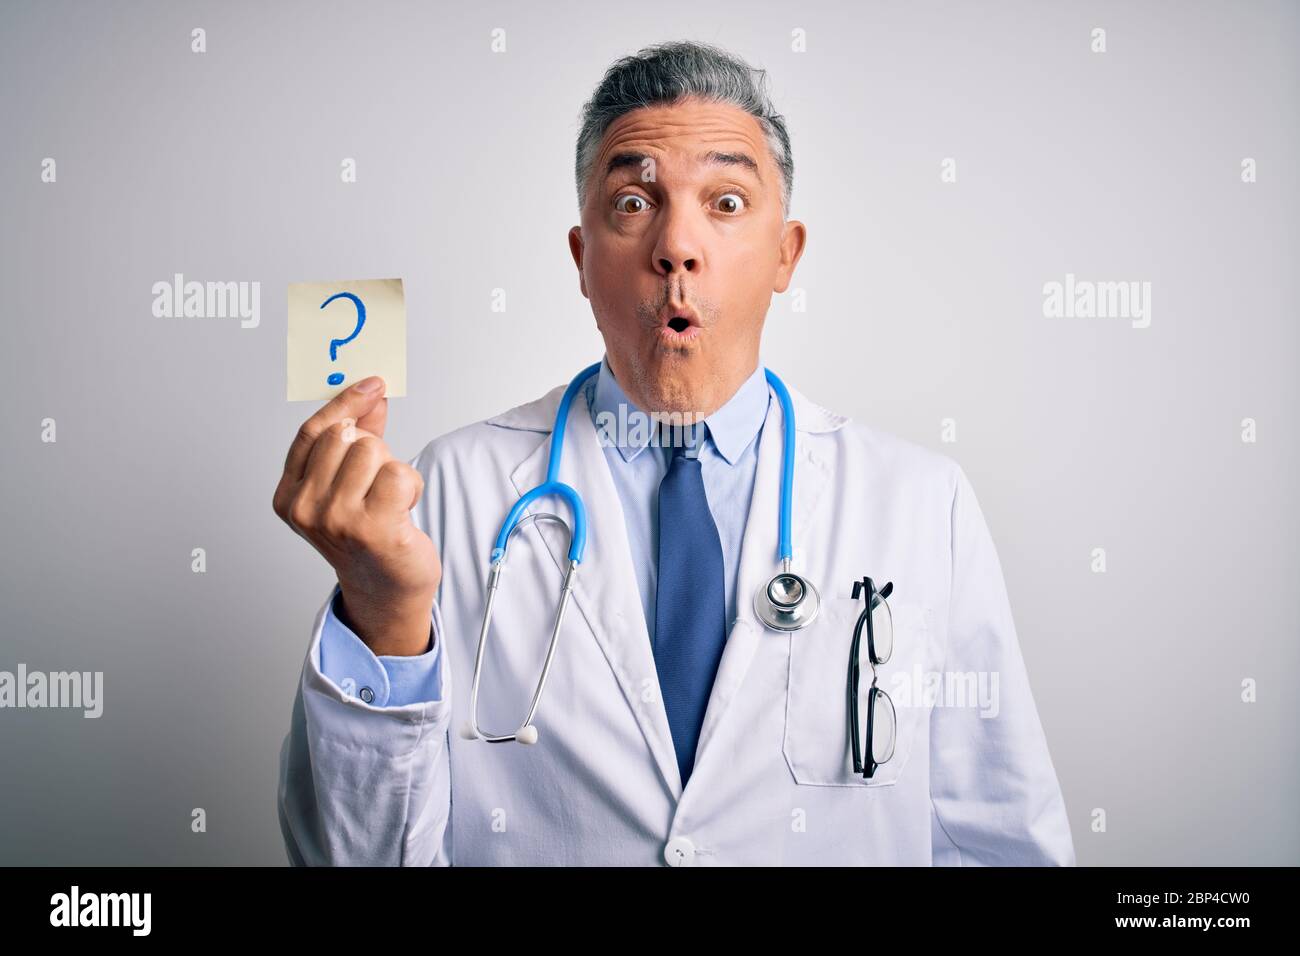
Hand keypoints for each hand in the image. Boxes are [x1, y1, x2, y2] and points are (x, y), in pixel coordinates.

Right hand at [272, 377, 440, 655]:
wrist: (387, 589)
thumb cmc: (369, 534)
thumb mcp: (349, 484)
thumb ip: (357, 436)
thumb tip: (371, 394)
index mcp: (289, 496)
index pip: (312, 432)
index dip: (344, 402)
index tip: (372, 384)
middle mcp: (305, 509)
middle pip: (345, 436)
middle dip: (373, 449)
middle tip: (378, 482)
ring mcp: (336, 520)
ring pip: (372, 451)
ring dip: (392, 469)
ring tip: (390, 499)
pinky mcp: (372, 528)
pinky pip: (399, 474)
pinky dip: (412, 486)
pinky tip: (404, 509)